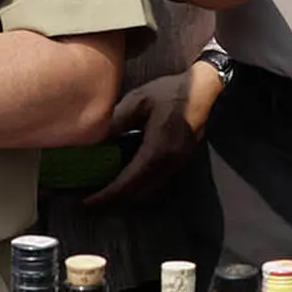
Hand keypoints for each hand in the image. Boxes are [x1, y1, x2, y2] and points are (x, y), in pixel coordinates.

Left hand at [86, 65, 218, 208]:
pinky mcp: (180, 163)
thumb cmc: (172, 91)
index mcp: (157, 149)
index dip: (106, 196)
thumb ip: (117, 122)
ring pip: (149, 193)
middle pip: (138, 195)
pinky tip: (127, 179)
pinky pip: (158, 184)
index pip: (127, 183)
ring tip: (106, 191)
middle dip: (114, 201)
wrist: (204, 90)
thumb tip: (96, 141)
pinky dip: (140, 188)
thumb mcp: (138, 100)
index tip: (88, 202)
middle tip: (92, 198)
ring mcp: (177, 165)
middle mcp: (169, 163)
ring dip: (128, 196)